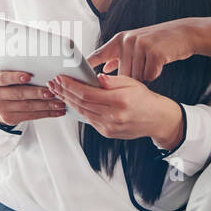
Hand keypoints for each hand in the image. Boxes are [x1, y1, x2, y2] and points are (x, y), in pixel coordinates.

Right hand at [0, 60, 66, 125]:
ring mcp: (0, 108)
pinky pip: (30, 116)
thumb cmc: (7, 81)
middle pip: (18, 93)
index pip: (3, 78)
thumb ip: (16, 67)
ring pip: (27, 106)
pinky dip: (46, 113)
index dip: (16, 77)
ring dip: (46, 105)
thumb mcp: (5, 71)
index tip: (29, 76)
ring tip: (59, 103)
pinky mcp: (9, 119)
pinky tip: (56, 111)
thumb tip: (39, 59)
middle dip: (37, 93)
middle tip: (51, 91)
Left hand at [48, 71, 182, 145]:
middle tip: (53, 83)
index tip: (60, 78)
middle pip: (81, 103)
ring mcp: (109, 127)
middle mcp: (113, 116)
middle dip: (64, 92)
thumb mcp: (131, 83)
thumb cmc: (144, 99)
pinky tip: (71, 101)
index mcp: (119, 101)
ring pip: (82, 113)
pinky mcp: (107, 132)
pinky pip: (88, 119)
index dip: (71, 86)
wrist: (157, 119)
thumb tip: (95, 77)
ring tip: (58, 91)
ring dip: (68, 101)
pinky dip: (78, 109)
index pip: (87, 93)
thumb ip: (112, 80)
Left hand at [86, 19, 196, 81]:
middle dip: (126, 82)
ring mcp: (141, 45)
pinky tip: (158, 67)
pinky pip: (149, 75)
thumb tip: (104, 70)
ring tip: (149, 69)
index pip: (97, 56)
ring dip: (141, 79)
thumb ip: (118, 56)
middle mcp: (127, 41)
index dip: (84, 70)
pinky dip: (153, 76)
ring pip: (134, 77)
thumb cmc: (158, 42)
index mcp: (119, 40)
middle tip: (133, 80)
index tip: (70, 80)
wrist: (184, 33)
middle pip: (119, 74)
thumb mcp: (134, 45)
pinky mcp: (155, 52)